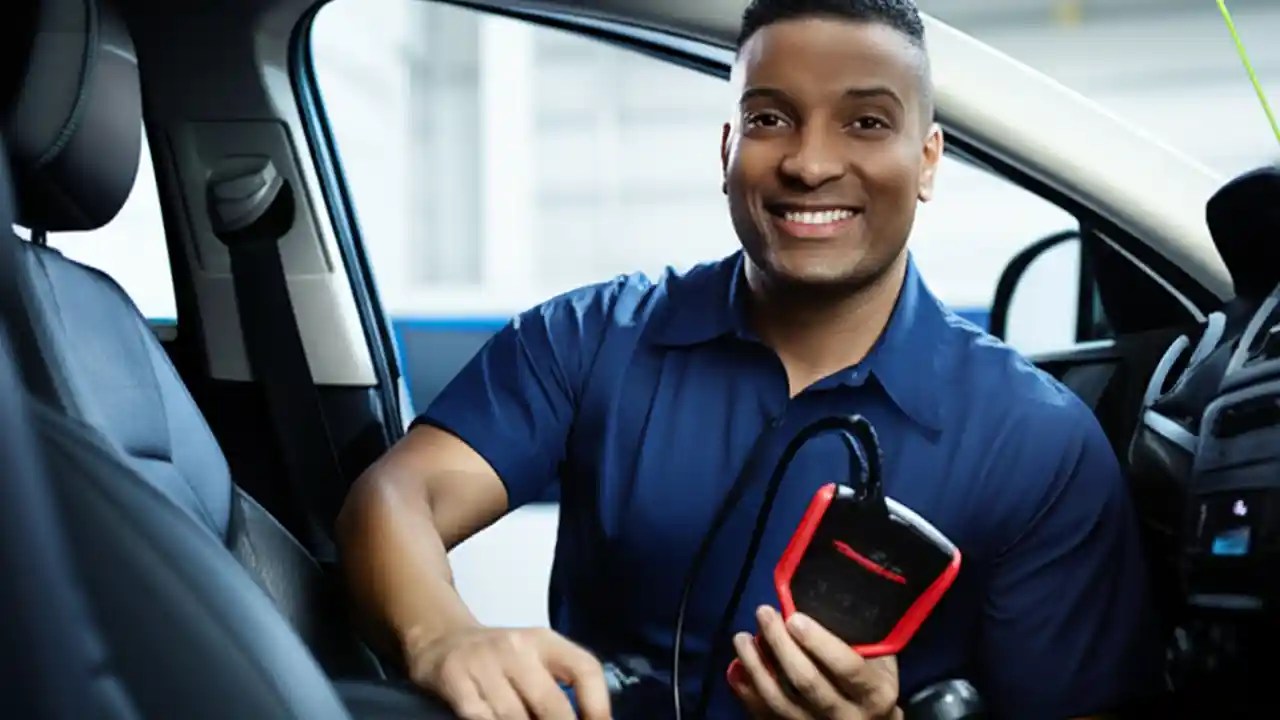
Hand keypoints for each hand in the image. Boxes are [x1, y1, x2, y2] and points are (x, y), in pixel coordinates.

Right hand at [406, 625, 611, 719]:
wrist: (442, 638)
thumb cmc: (500, 658)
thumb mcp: (534, 658)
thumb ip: (558, 686)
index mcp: (545, 641)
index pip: (585, 669)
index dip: (599, 706)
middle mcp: (517, 647)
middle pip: (551, 704)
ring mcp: (484, 663)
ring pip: (515, 717)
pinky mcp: (455, 679)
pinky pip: (482, 718)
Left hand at [729, 606, 901, 719]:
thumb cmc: (874, 684)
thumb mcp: (881, 662)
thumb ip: (860, 640)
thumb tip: (820, 600)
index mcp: (874, 693)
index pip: (847, 667)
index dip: (819, 642)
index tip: (793, 617)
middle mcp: (846, 716)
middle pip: (807, 682)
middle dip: (781, 645)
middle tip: (764, 613)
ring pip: (780, 701)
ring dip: (756, 667)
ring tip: (742, 637)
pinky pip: (765, 714)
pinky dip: (748, 692)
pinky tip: (736, 667)